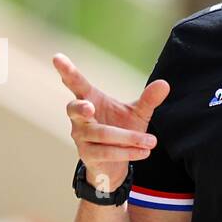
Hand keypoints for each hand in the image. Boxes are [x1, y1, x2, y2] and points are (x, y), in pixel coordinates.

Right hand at [53, 53, 168, 193]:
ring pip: (101, 134)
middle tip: (90, 108)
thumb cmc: (121, 130)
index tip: (57, 57)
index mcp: (89, 98)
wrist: (116, 163)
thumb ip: (148, 100)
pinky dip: (127, 152)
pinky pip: (106, 152)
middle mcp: (79, 117)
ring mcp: (80, 136)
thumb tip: (164, 84)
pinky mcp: (86, 154)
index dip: (66, 71)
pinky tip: (144, 152)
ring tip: (151, 141)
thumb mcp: (137, 114)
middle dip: (81, 108)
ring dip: (128, 138)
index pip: (76, 83)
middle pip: (74, 108)